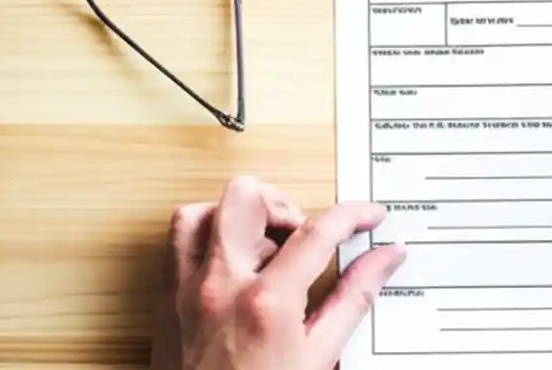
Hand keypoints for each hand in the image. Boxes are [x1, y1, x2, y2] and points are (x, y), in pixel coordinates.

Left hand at [150, 176, 404, 369]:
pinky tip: (230, 260)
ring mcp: (186, 289)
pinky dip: (206, 235)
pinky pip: (177, 240)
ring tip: (263, 245)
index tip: (367, 216)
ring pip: (203, 211)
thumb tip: (385, 259)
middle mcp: (220, 286)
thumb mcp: (318, 355)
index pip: (317, 233)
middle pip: (246, 198)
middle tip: (303, 233)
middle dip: (284, 204)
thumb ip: (354, 298)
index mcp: (266, 303)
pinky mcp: (166, 298)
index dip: (352, 215)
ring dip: (238, 217)